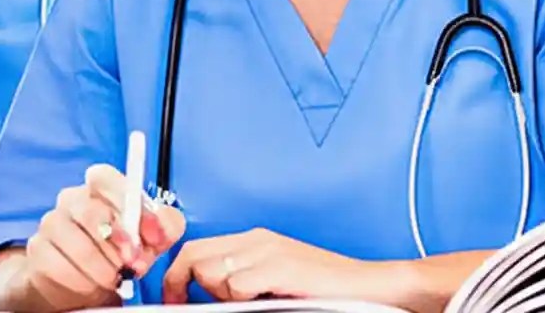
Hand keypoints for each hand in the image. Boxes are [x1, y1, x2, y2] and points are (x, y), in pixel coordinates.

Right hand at [21, 164, 184, 310]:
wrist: (82, 283)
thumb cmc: (117, 253)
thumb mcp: (150, 240)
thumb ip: (165, 226)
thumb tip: (162, 225)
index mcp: (99, 189)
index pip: (103, 176)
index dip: (127, 201)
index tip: (148, 230)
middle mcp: (71, 200)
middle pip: (90, 212)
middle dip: (118, 243)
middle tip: (133, 263)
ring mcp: (51, 224)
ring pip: (77, 244)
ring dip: (102, 268)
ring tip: (113, 277)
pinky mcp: (38, 251)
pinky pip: (61, 267)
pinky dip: (83, 281)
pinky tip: (91, 284)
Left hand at [162, 228, 388, 304]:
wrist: (371, 287)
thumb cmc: (327, 290)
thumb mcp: (275, 280)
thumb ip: (243, 280)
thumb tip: (206, 294)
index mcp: (254, 241)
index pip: (196, 248)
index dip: (176, 274)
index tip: (173, 297)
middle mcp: (257, 240)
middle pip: (195, 256)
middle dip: (185, 283)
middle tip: (186, 304)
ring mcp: (268, 252)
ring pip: (211, 272)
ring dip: (220, 295)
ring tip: (247, 303)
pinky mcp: (280, 267)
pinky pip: (237, 286)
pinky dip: (241, 299)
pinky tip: (264, 302)